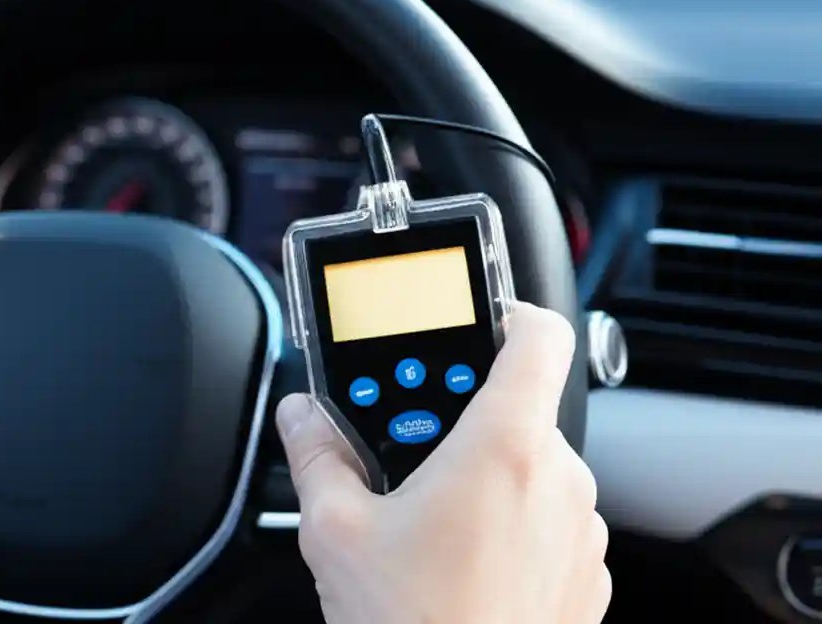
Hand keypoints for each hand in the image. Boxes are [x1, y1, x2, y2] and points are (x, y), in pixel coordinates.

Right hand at [277, 302, 608, 623]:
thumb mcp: (335, 529)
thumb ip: (317, 453)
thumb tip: (301, 416)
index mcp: (503, 447)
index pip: (539, 335)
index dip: (507, 313)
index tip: (474, 322)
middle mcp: (560, 480)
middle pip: (518, 407)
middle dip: (460, 418)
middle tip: (408, 450)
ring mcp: (582, 531)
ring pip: (532, 468)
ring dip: (486, 473)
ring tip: (425, 516)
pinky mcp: (587, 575)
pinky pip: (550, 520)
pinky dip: (512, 521)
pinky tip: (460, 559)